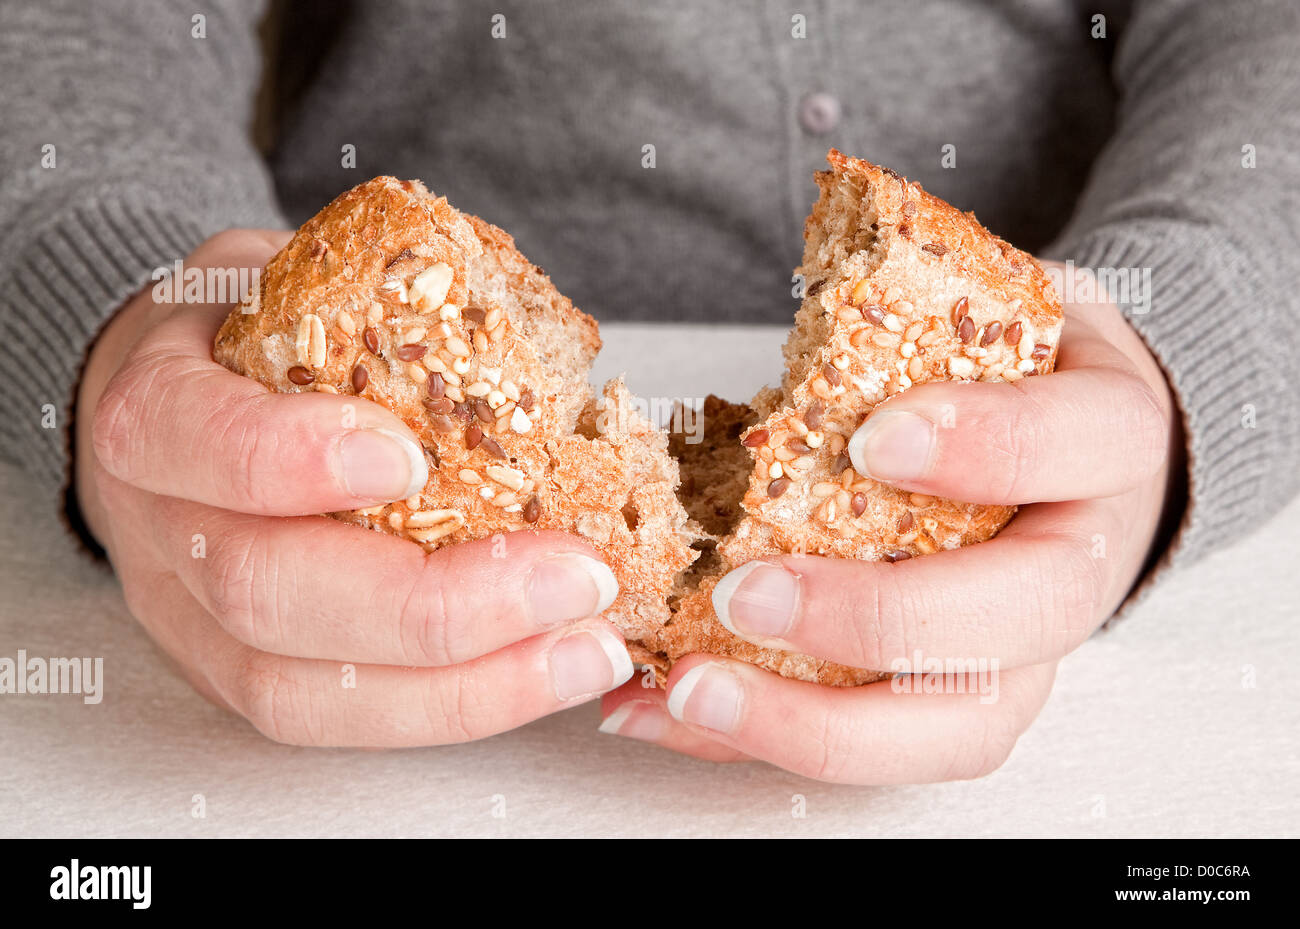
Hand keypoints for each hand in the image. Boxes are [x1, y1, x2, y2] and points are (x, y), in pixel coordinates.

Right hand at [76, 230, 630, 745]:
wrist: (193, 400)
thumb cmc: (267, 338)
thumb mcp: (304, 284)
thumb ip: (387, 310)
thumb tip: (551, 371)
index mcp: (157, 409)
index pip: (192, 438)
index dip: (289, 458)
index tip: (407, 458)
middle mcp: (161, 528)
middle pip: (263, 592)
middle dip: (432, 605)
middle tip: (572, 580)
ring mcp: (193, 620)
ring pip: (299, 689)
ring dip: (464, 685)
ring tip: (584, 651)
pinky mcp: (244, 676)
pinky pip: (340, 720)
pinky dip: (456, 707)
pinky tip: (546, 672)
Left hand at [600, 264, 1181, 781]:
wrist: (1064, 448)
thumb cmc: (1012, 375)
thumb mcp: (998, 311)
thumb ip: (932, 309)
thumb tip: (810, 286)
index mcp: (1107, 442)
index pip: (1078, 443)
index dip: (985, 447)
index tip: (872, 441)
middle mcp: (1085, 561)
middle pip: (1025, 619)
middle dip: (878, 619)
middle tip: (746, 596)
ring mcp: (1033, 651)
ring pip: (964, 728)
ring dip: (816, 726)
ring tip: (692, 690)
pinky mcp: (965, 702)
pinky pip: (880, 745)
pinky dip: (766, 741)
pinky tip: (671, 712)